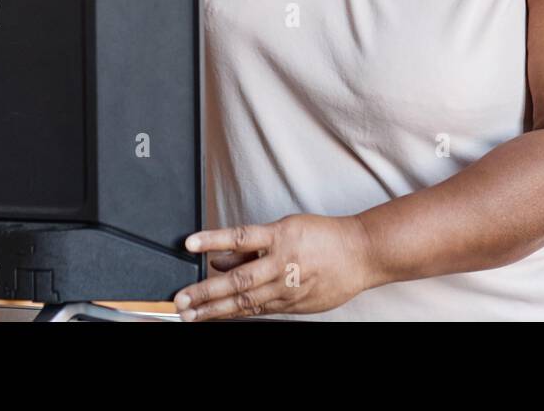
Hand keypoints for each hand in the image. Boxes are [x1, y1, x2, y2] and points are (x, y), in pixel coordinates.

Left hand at [174, 214, 378, 320]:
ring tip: (191, 314)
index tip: (190, 243)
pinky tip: (220, 316)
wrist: (361, 253)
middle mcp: (283, 263)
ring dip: (215, 309)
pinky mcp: (295, 304)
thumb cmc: (324, 236)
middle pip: (238, 280)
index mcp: (281, 236)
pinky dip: (239, 313)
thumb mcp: (288, 228)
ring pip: (246, 302)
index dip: (213, 240)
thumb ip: (253, 245)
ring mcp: (289, 288)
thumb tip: (220, 258)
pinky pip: (261, 309)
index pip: (240, 236)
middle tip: (181, 299)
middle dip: (205, 291)